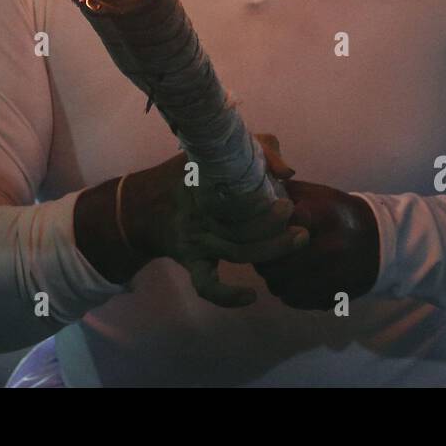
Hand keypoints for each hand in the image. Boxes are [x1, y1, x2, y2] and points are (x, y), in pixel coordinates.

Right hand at [122, 134, 308, 307]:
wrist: (147, 205)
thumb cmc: (189, 174)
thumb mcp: (218, 150)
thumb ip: (260, 149)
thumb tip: (288, 171)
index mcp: (208, 186)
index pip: (241, 196)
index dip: (267, 204)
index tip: (289, 200)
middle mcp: (203, 215)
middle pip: (243, 227)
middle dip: (275, 227)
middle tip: (298, 223)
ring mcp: (197, 241)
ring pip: (236, 252)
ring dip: (269, 250)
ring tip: (298, 239)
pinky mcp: (192, 262)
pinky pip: (205, 285)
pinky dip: (225, 296)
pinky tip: (250, 297)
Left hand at [252, 179, 379, 310]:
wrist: (380, 241)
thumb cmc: (340, 213)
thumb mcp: (317, 195)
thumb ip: (285, 192)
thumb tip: (252, 195)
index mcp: (321, 217)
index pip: (275, 231)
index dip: (261, 234)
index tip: (259, 232)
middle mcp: (328, 248)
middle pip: (273, 265)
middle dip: (263, 260)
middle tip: (263, 254)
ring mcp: (332, 276)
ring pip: (281, 287)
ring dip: (274, 279)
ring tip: (277, 268)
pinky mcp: (334, 295)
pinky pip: (296, 301)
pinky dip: (289, 293)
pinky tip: (293, 280)